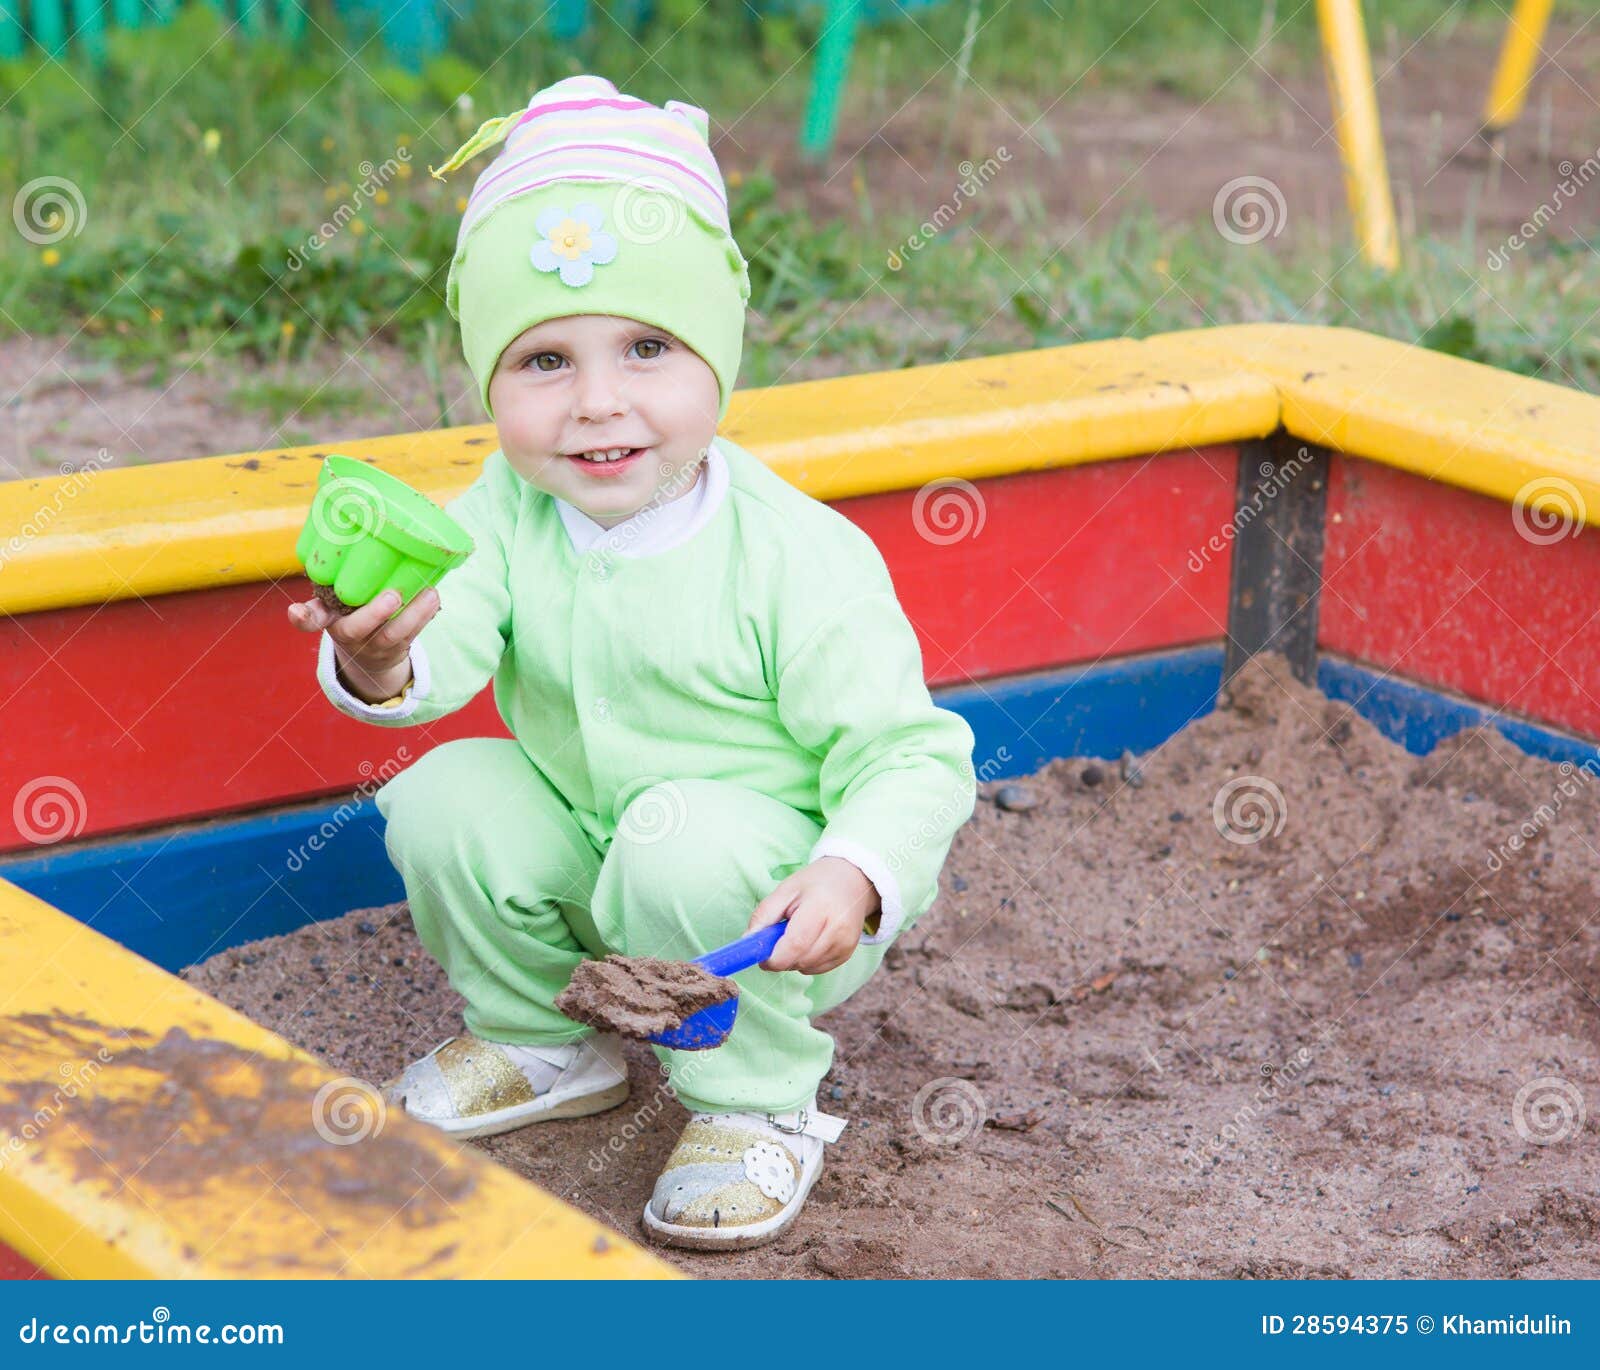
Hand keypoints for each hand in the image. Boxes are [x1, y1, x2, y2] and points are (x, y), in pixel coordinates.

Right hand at [286, 585, 439, 704]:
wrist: (368, 650)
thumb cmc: (351, 613)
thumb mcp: (336, 605)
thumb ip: (333, 589)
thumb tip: (346, 556)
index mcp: (329, 619)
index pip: (310, 619)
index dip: (303, 618)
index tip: (295, 613)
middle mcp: (349, 635)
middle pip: (358, 630)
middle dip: (375, 614)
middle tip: (393, 596)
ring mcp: (374, 646)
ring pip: (393, 634)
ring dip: (413, 614)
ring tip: (428, 592)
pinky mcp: (398, 649)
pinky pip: (412, 634)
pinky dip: (425, 616)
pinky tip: (434, 597)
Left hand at [745, 856, 880, 974]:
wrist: (852, 880)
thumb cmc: (815, 883)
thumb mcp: (785, 890)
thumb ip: (763, 916)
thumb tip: (747, 943)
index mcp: (820, 908)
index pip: (795, 945)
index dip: (774, 957)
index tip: (761, 956)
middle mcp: (838, 929)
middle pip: (800, 960)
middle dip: (781, 958)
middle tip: (778, 938)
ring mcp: (845, 944)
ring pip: (806, 967)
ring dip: (793, 958)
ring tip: (798, 933)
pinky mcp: (847, 953)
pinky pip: (817, 969)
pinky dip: (806, 960)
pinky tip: (810, 940)